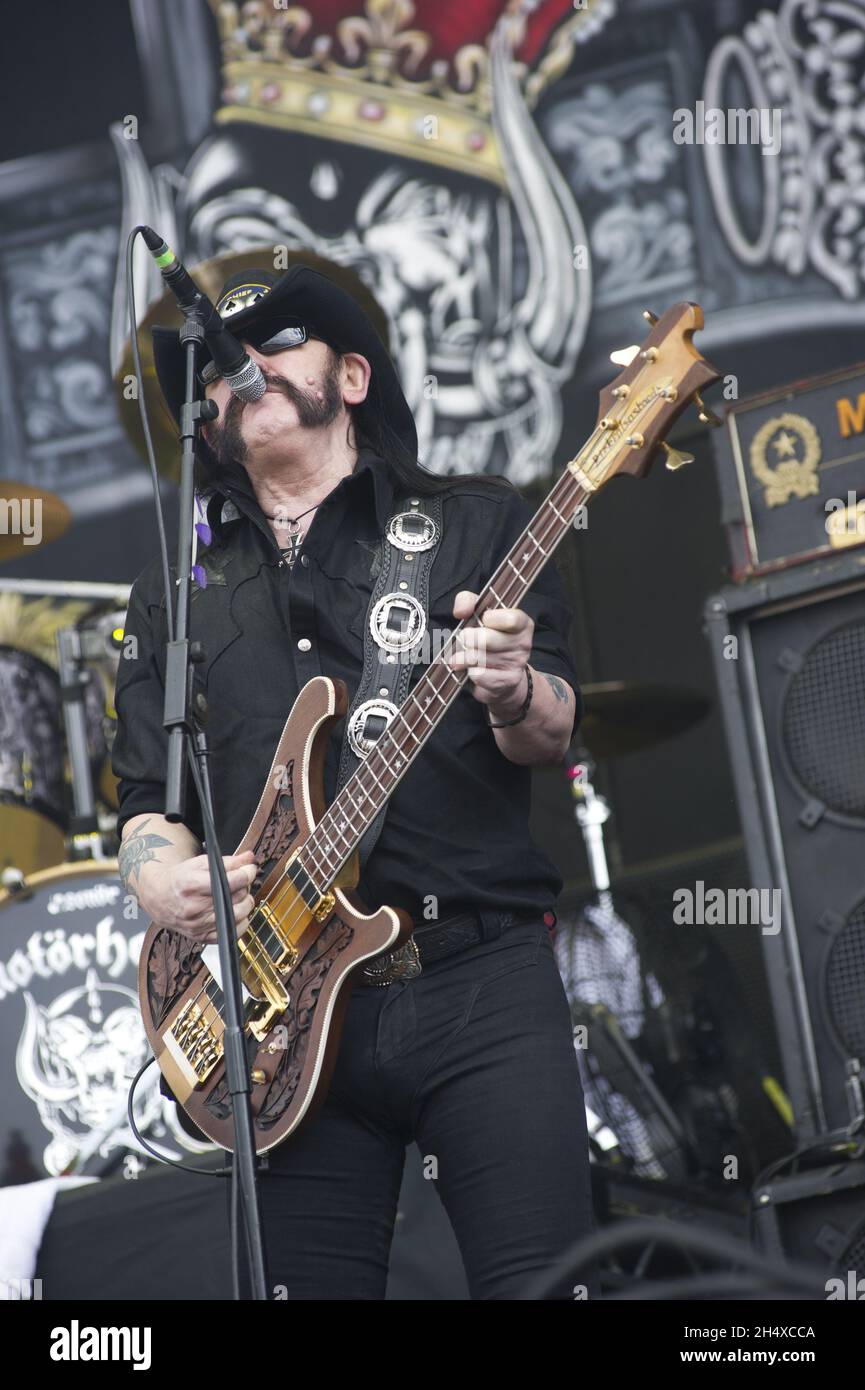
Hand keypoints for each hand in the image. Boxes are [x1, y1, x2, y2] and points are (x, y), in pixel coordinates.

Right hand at [136, 849, 257, 943]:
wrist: (159, 898)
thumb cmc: (180, 879)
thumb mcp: (200, 863)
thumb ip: (228, 861)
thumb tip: (249, 859)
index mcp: (191, 885)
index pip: (230, 881)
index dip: (246, 873)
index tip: (249, 869)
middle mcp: (194, 908)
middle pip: (236, 897)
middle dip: (244, 886)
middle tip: (240, 881)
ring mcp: (198, 925)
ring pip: (238, 915)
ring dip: (245, 903)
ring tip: (237, 895)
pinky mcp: (202, 937)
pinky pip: (232, 933)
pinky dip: (240, 922)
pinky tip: (234, 912)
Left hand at [448, 590, 532, 717]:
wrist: (503, 679)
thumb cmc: (489, 640)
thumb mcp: (479, 614)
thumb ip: (468, 602)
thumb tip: (461, 611)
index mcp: (522, 623)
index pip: (512, 619)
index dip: (492, 618)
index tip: (483, 619)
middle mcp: (523, 643)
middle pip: (487, 639)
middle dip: (468, 638)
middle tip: (463, 639)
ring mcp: (517, 664)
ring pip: (479, 658)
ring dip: (464, 657)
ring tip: (460, 657)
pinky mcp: (507, 682)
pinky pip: (479, 675)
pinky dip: (470, 672)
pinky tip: (471, 670)